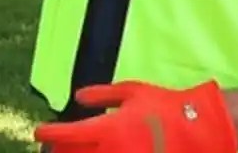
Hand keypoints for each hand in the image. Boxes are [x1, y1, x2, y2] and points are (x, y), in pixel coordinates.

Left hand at [33, 80, 237, 152]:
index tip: (40, 132)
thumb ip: (102, 95)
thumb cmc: (165, 107)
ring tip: (67, 152)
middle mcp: (112, 151)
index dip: (48, 134)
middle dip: (57, 152)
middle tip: (50, 148)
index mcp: (108, 128)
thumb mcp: (131, 92)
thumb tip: (78, 97)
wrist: (197, 129)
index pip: (67, 135)